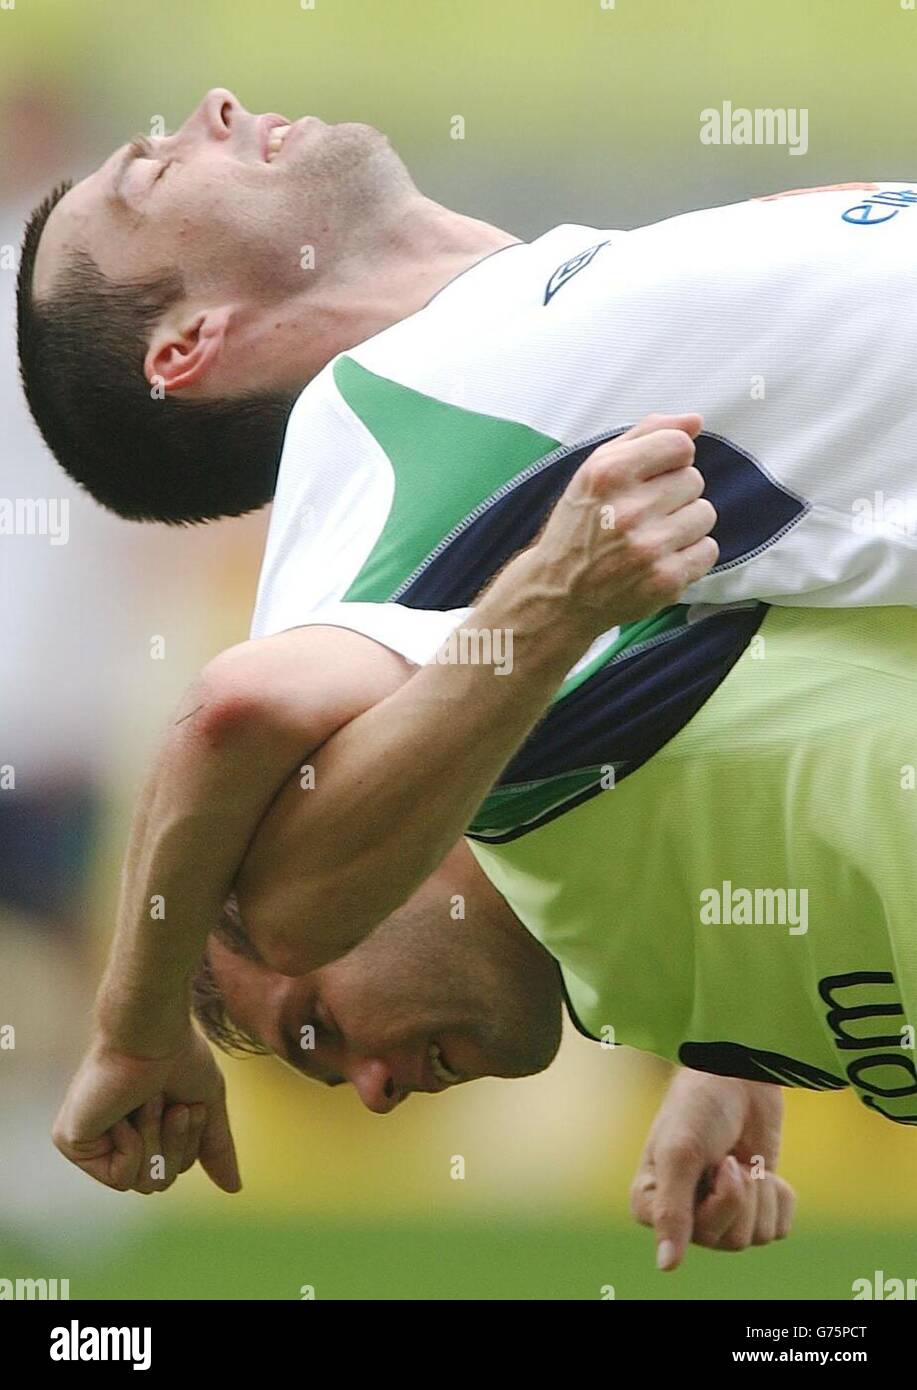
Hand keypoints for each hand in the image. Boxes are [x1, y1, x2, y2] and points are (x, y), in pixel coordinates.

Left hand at [52, 1028, 240, 1194]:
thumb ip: (214, 1146)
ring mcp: (90, 1141)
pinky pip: (119, 1177)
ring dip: (156, 1140)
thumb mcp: (206, 1105)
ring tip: (149, 1102)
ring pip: (141, 1183)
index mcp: (140, 1129)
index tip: (186, 1104)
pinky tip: (125, 1115)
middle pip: (158, 1182)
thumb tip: (234, 1189)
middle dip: (175, 1144)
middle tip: (172, 1105)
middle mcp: (111, 1138)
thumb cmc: (179, 1057)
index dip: (188, 1144)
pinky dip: (133, 1146)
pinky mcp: (72, 1142)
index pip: (171, 1170)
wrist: (152, 1033)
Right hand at [533, 414, 717, 630]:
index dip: (671, 459)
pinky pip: (708, 550)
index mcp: (608, 475)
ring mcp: (648, 548)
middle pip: (694, 480)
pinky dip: (690, 555)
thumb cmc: (581, 525)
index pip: (679, 444)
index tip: (652, 477)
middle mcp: (628, 510)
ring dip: (685, 524)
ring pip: (705, 514)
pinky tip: (661, 560)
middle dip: (674, 494)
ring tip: (653, 537)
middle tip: (644, 514)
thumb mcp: (596, 471)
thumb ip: (645, 435)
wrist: (560, 594)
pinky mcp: (665, 580)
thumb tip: (696, 420)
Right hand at [630, 1068, 794, 1270]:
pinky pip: (778, 1230)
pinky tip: (762, 1169)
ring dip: (760, 1193)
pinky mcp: (753, 1205)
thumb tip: (666, 1266)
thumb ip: (672, 1212)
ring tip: (742, 1160)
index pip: (694, 1237)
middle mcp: (684, 1215)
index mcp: (652, 1204)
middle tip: (729, 1158)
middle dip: (740, 1195)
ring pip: (755, 1238)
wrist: (740, 1077)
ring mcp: (720, 1212)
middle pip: (730, 1241)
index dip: (717, 1201)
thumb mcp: (680, 1154)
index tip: (711, 1161)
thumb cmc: (699, 1107)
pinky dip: (779, 1196)